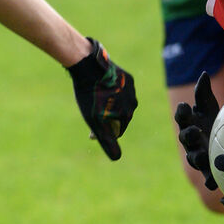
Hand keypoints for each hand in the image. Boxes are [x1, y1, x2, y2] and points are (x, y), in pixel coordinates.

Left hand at [67, 38, 137, 159]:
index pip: (117, 130)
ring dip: (109, 103)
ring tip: (94, 100)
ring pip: (119, 101)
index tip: (90, 132)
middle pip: (119, 116)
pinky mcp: (127, 76)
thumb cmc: (90, 95)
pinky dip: (110, 91)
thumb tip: (117, 158)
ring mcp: (131, 88)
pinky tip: (99, 88)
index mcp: (127, 114)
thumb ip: (107, 140)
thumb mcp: (96, 122)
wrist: (89, 66)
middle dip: (107, 118)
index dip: (104, 132)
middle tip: (90, 114)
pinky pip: (119, 88)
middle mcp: (133, 102)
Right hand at [173, 72, 220, 189]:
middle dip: (188, 135)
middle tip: (194, 131)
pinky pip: (207, 177)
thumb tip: (203, 74)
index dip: (182, 112)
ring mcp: (197, 155)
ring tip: (203, 155)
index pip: (182, 116)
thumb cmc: (214, 120)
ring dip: (197, 157)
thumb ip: (203, 92)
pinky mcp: (207, 170)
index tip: (185, 106)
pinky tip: (214, 184)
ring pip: (194, 158)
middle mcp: (190, 140)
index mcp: (189, 123)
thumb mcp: (209, 106)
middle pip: (185, 137)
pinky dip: (209, 181)